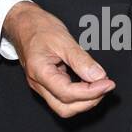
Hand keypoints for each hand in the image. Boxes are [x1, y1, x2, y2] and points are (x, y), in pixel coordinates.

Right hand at [2, 1, 114, 117]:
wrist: (24, 23)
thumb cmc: (38, 28)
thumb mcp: (63, 39)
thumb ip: (80, 60)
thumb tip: (98, 76)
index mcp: (39, 71)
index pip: (67, 93)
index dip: (91, 92)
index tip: (108, 83)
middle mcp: (38, 84)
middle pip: (65, 108)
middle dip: (88, 101)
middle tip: (105, 86)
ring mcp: (42, 86)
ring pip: (64, 107)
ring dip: (84, 101)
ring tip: (99, 85)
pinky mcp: (47, 84)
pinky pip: (64, 98)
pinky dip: (79, 95)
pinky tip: (90, 84)